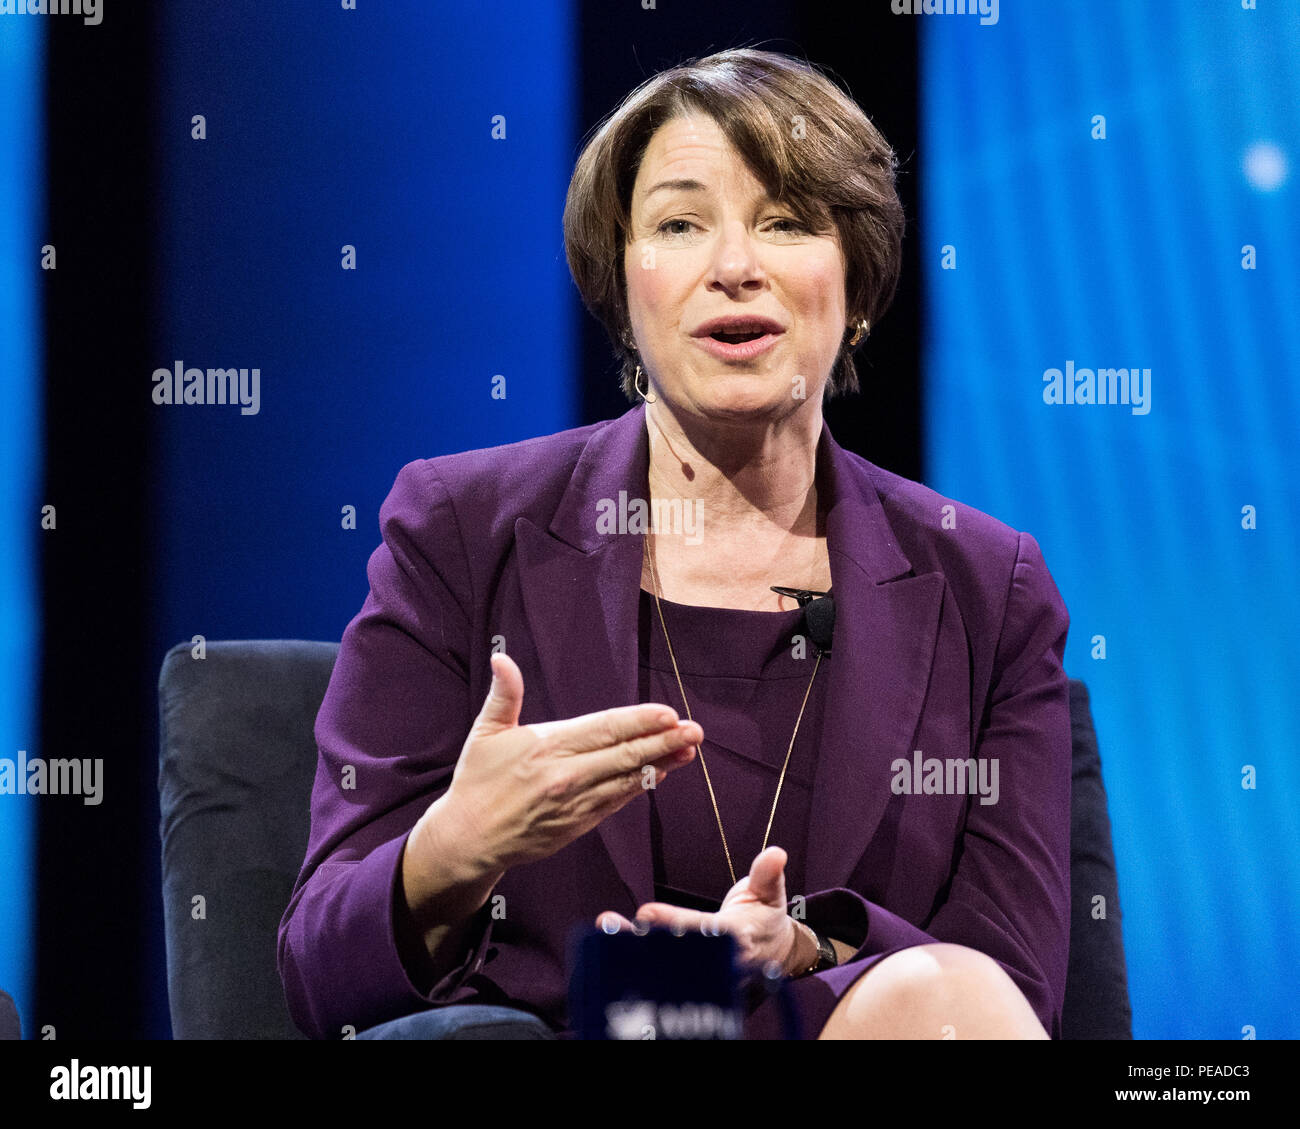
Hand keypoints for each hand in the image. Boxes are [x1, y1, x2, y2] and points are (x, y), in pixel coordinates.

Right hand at [417, 652, 700, 879]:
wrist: (469, 839)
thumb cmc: (477, 781)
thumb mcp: (485, 733)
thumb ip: (504, 695)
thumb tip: (502, 657)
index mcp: (547, 747)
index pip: (604, 729)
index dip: (640, 722)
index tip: (668, 714)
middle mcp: (566, 776)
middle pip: (625, 755)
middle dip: (664, 742)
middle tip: (695, 731)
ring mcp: (575, 804)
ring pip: (627, 781)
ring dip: (661, 765)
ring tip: (688, 750)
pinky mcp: (578, 826)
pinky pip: (616, 802)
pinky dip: (640, 787)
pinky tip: (660, 774)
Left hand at [596, 846, 809, 975]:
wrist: (773, 953)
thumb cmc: (765, 917)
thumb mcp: (769, 894)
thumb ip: (767, 875)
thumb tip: (775, 853)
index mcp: (738, 939)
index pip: (702, 932)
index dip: (676, 923)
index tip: (647, 912)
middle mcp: (716, 962)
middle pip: (676, 954)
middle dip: (643, 941)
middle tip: (612, 925)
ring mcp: (702, 972)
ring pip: (663, 966)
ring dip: (629, 949)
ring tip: (604, 927)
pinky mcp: (689, 976)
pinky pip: (660, 971)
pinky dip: (633, 959)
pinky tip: (607, 941)